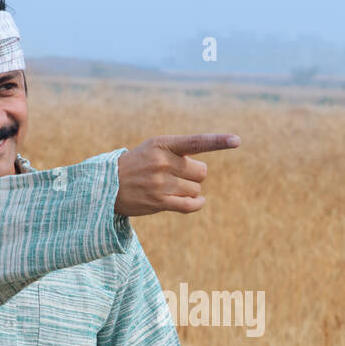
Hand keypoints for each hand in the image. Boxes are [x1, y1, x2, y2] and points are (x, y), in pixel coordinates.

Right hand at [115, 134, 239, 216]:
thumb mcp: (154, 148)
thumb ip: (178, 152)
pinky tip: (197, 202)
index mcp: (162, 143)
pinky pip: (190, 205)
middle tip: (179, 175)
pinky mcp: (159, 202)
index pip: (195, 142)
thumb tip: (202, 170)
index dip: (218, 141)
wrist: (107, 184)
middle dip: (195, 175)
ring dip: (190, 190)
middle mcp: (162, 162)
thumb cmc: (137, 164)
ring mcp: (160, 183)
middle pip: (201, 172)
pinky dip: (197, 204)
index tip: (236, 140)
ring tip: (172, 187)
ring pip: (196, 189)